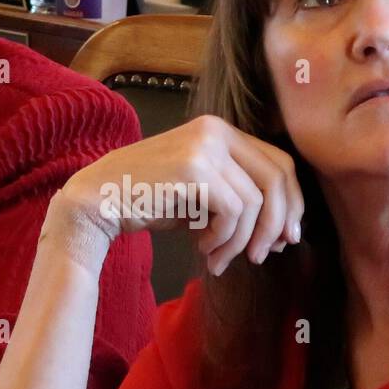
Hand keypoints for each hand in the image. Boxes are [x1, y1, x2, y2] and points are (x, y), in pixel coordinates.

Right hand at [54, 115, 303, 276]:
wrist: (97, 201)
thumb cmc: (147, 201)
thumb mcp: (201, 195)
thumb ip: (238, 200)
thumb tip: (286, 230)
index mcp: (221, 131)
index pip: (279, 162)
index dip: (291, 202)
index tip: (288, 237)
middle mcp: (216, 130)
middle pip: (276, 177)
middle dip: (276, 223)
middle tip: (264, 255)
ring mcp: (204, 145)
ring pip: (255, 201)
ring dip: (242, 240)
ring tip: (219, 258)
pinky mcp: (193, 167)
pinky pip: (233, 211)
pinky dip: (224, 238)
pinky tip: (203, 247)